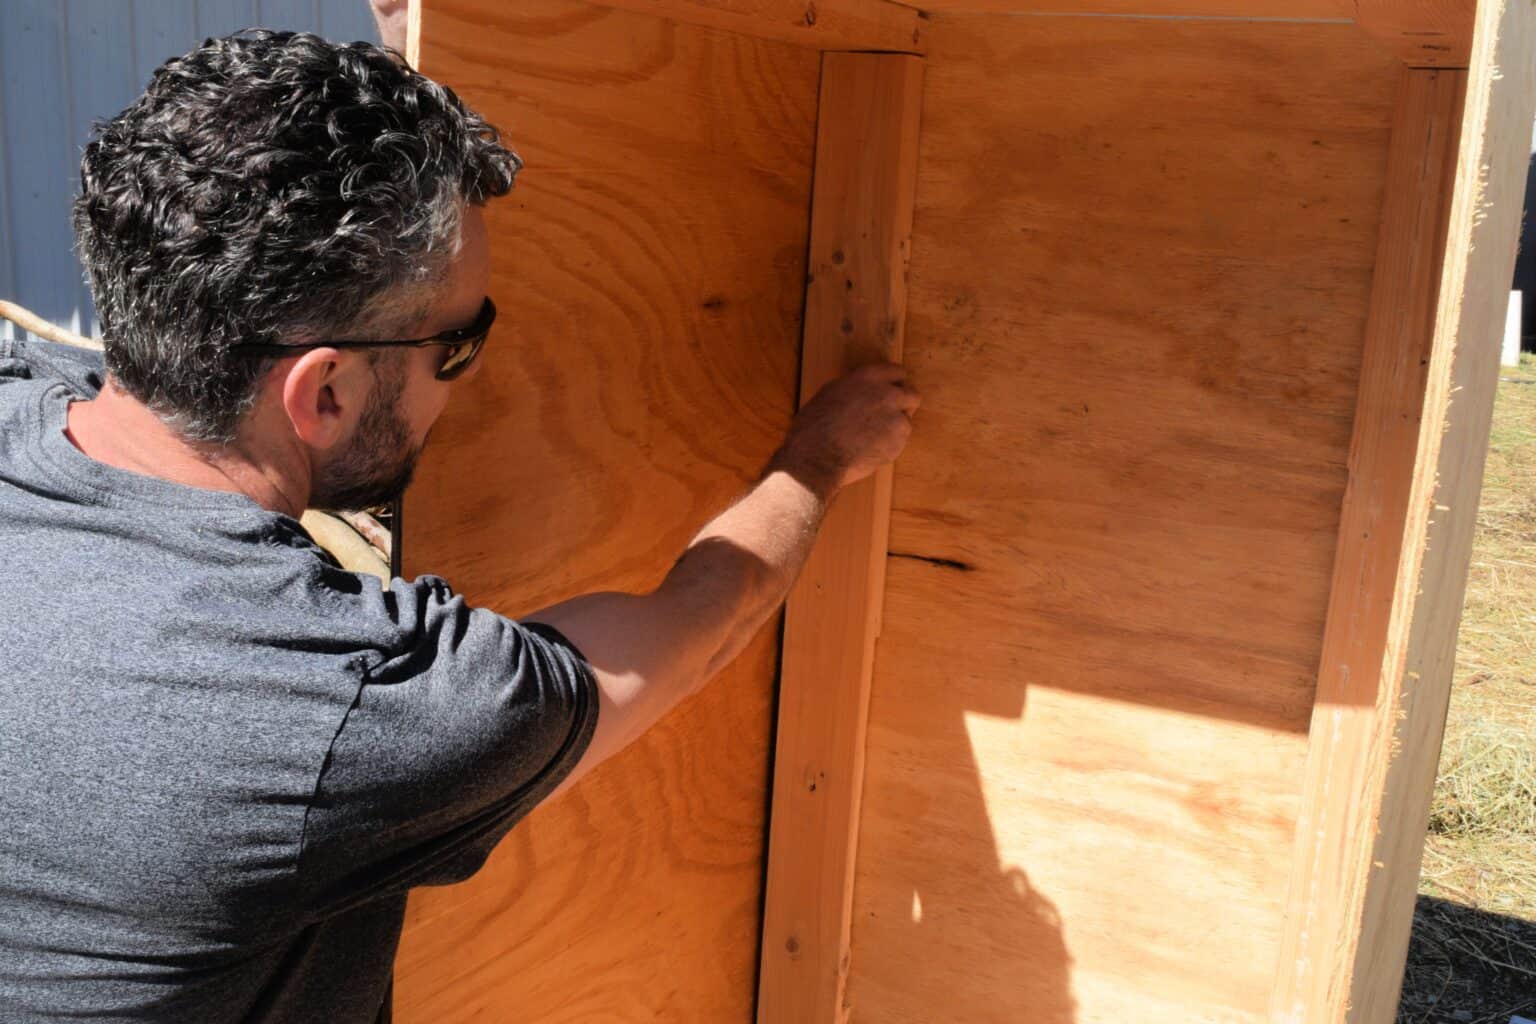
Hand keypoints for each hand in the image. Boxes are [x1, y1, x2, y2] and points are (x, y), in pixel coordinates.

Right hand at [769, 362, 920, 496]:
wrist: (818, 457)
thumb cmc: (815, 424)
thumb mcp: (831, 392)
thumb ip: (856, 387)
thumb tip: (865, 390)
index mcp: (870, 377)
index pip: (898, 372)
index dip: (894, 383)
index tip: (891, 390)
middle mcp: (889, 395)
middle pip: (912, 395)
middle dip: (904, 404)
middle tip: (890, 414)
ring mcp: (897, 419)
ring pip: (906, 421)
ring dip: (894, 427)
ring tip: (871, 437)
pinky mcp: (898, 443)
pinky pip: (899, 441)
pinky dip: (888, 445)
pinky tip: (869, 449)